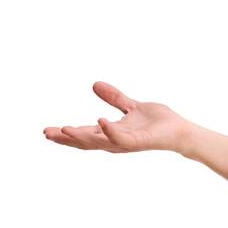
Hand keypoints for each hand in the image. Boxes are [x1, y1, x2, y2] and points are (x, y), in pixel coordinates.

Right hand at [43, 81, 191, 153]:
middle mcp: (115, 141)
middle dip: (66, 139)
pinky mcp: (138, 141)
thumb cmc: (158, 122)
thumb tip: (95, 84)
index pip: (84, 135)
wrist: (180, 130)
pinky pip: (121, 137)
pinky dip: (110, 130)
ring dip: (81, 136)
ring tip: (64, 129)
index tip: (47, 131)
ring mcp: (125, 142)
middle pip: (85, 142)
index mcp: (111, 133)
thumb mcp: (131, 106)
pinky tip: (100, 121)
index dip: (66, 134)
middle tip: (47, 133)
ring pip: (99, 142)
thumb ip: (114, 98)